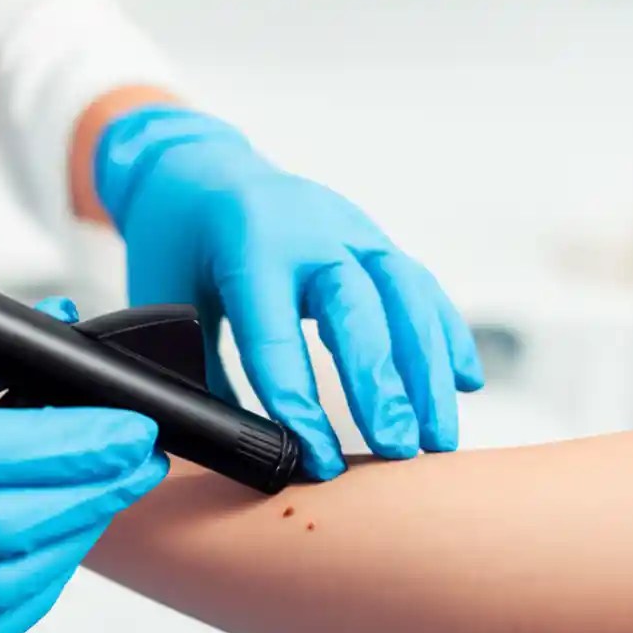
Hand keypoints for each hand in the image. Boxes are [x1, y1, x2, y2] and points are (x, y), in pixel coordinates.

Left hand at [96, 107, 482, 478]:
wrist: (199, 170)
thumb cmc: (177, 241)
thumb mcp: (168, 302)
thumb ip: (203, 368)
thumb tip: (237, 447)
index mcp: (247, 244)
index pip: (277, 335)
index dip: (300, 404)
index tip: (321, 462)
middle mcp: (309, 229)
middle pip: (358, 310)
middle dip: (383, 386)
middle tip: (397, 451)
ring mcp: (351, 228)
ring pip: (406, 297)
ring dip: (429, 371)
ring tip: (438, 438)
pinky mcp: (375, 238)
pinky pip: (420, 287)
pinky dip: (445, 335)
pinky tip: (463, 383)